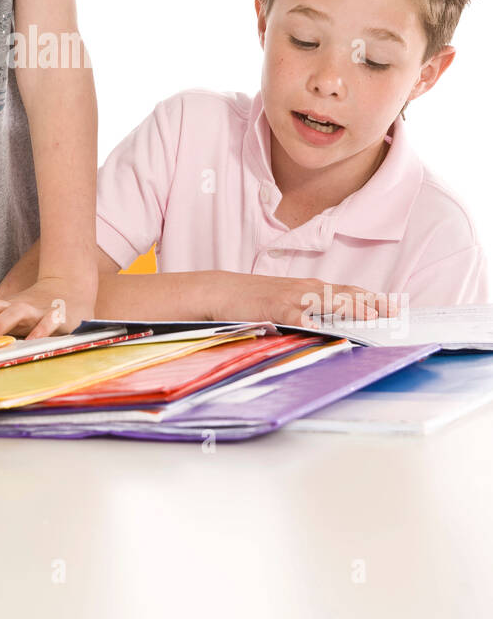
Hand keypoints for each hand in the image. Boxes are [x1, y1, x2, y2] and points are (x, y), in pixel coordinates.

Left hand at [0, 277, 96, 341]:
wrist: (66, 290)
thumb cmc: (30, 313)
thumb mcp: (6, 319)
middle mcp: (14, 305)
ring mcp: (34, 309)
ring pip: (15, 310)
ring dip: (1, 324)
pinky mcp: (56, 314)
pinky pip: (48, 319)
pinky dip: (40, 329)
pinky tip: (32, 342)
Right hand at [209, 273, 396, 328]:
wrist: (223, 291)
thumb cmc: (258, 300)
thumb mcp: (290, 303)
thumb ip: (313, 312)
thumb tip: (338, 327)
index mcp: (312, 290)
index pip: (349, 292)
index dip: (372, 299)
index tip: (396, 305)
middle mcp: (306, 290)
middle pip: (344, 295)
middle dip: (371, 303)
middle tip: (394, 310)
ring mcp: (290, 298)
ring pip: (325, 301)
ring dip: (348, 307)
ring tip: (369, 314)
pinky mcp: (272, 307)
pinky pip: (291, 315)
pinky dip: (305, 320)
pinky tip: (317, 328)